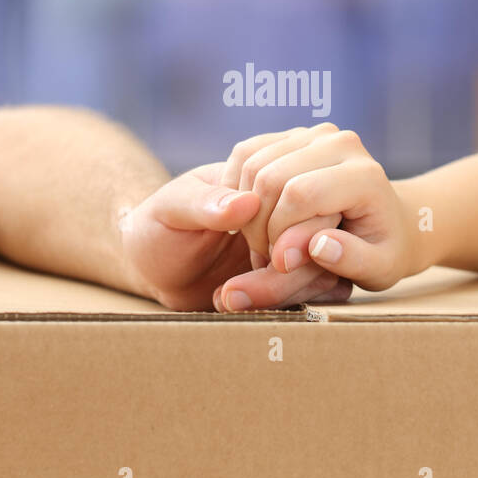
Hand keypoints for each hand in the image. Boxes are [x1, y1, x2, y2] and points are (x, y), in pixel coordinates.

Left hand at [119, 162, 350, 311]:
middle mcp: (290, 206)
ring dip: (277, 290)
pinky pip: (314, 292)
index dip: (283, 222)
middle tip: (232, 291)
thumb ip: (204, 203)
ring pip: (322, 268)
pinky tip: (237, 304)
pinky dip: (279, 303)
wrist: (155, 270)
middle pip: (321, 232)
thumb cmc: (159, 226)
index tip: (247, 247)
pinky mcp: (297, 277)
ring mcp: (297, 243)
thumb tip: (247, 202)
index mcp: (265, 173)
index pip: (302, 188)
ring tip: (227, 299)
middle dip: (284, 271)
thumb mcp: (170, 209)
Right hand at [216, 126, 416, 310]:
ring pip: (252, 164)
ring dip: (246, 209)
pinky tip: (253, 217)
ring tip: (264, 240)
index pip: (300, 194)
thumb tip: (318, 247)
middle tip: (267, 255)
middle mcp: (340, 142)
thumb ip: (351, 260)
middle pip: (270, 177)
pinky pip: (246, 155)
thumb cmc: (382, 249)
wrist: (390, 219)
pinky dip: (238, 190)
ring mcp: (315, 133)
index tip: (281, 263)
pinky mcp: (293, 134)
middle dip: (258, 223)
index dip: (278, 232)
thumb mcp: (378, 268)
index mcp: (365, 175)